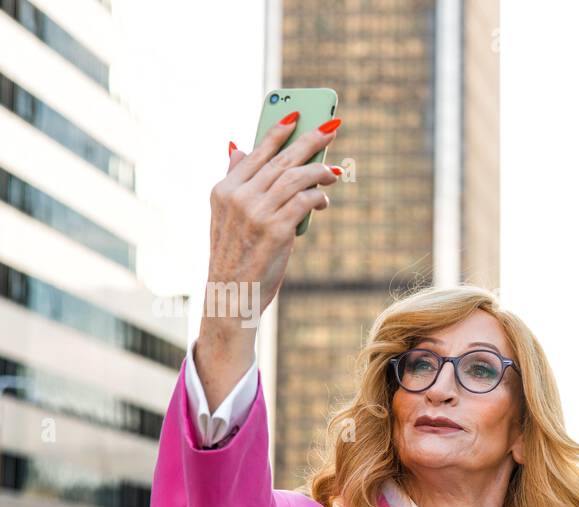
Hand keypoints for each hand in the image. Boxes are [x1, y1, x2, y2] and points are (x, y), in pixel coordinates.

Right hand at [195, 113, 341, 405]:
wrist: (233, 298)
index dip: (278, 132)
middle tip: (332, 128)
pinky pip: (305, 200)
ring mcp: (256, 212)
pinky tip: (324, 201)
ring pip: (297, 177)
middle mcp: (237, 196)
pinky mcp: (276, 229)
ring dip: (320, 171)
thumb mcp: (228, 217)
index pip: (255, 153)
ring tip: (335, 172)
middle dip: (309, 142)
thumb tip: (238, 146)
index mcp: (222, 190)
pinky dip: (319, 197)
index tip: (296, 116)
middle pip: (280, 160)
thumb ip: (236, 183)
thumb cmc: (237, 258)